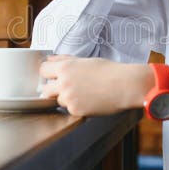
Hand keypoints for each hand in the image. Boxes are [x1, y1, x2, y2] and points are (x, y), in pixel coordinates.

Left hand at [39, 55, 153, 115]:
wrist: (125, 85)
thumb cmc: (109, 71)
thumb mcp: (86, 61)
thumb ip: (65, 60)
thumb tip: (50, 59)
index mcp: (65, 67)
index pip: (43, 70)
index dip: (49, 74)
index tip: (54, 76)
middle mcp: (64, 83)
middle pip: (45, 89)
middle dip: (54, 89)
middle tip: (69, 88)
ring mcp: (68, 98)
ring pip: (59, 100)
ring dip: (67, 99)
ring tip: (84, 94)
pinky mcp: (76, 110)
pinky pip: (70, 110)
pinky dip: (77, 107)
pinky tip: (90, 101)